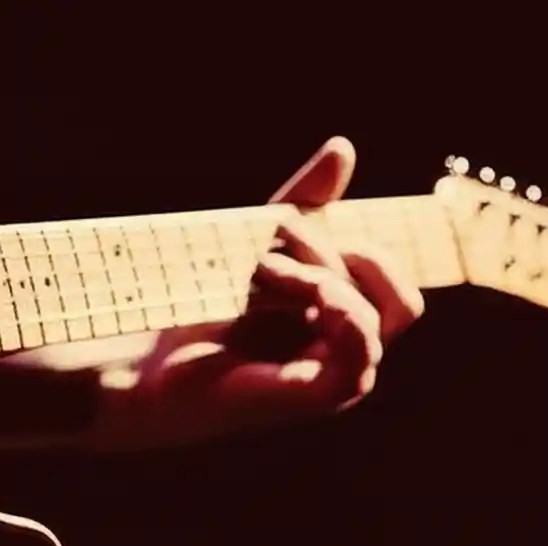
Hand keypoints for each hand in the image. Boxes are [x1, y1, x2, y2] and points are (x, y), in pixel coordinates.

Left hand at [92, 136, 424, 447]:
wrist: (149, 364)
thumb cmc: (203, 311)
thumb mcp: (260, 244)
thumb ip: (305, 204)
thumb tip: (344, 146)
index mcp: (349, 322)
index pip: (391, 277)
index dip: (357, 243)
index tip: (284, 226)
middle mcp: (352, 354)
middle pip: (398, 295)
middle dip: (340, 254)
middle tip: (271, 248)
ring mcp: (338, 378)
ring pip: (378, 316)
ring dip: (320, 276)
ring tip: (258, 270)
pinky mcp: (314, 397)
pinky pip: (361, 359)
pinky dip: (341, 314)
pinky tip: (299, 293)